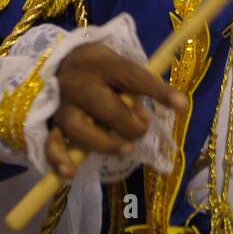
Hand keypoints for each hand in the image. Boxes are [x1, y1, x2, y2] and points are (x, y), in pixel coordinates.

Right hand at [47, 42, 187, 179]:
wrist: (56, 61)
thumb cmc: (98, 66)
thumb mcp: (118, 62)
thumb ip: (137, 83)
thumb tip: (172, 104)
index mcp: (101, 64)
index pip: (132, 77)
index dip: (157, 91)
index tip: (181, 105)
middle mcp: (79, 83)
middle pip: (106, 108)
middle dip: (129, 125)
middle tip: (142, 129)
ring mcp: (63, 105)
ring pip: (80, 130)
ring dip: (106, 143)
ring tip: (124, 147)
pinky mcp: (51, 123)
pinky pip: (51, 144)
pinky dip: (60, 159)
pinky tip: (70, 171)